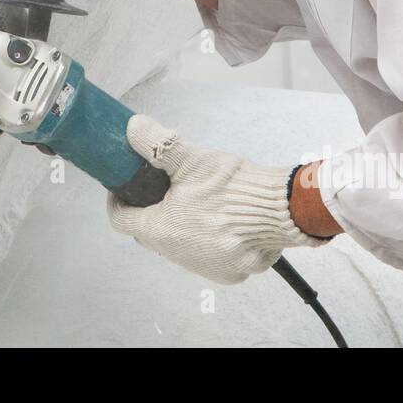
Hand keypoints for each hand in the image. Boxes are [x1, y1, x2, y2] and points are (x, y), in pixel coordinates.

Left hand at [107, 115, 327, 284]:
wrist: (282, 210)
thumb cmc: (233, 187)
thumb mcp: (190, 159)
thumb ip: (156, 144)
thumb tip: (133, 128)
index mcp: (162, 231)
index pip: (122, 220)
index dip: (120, 200)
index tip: (126, 186)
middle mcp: (180, 256)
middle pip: (151, 233)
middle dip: (154, 211)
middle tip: (165, 189)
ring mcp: (206, 268)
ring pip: (179, 245)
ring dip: (181, 226)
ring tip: (196, 202)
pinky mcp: (230, 274)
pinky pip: (207, 255)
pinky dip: (207, 239)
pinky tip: (218, 220)